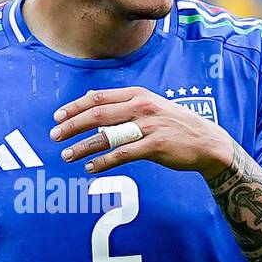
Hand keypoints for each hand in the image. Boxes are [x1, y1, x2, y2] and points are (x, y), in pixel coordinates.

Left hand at [50, 87, 234, 176]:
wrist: (207, 142)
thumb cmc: (175, 125)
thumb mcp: (151, 106)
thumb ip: (124, 104)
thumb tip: (91, 102)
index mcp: (138, 95)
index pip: (99, 97)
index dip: (75, 107)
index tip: (57, 116)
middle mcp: (142, 107)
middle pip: (98, 114)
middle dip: (72, 125)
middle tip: (54, 135)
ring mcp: (149, 126)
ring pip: (107, 135)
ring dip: (83, 146)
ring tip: (67, 155)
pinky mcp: (155, 146)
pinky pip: (122, 154)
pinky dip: (103, 161)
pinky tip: (90, 167)